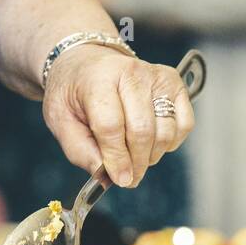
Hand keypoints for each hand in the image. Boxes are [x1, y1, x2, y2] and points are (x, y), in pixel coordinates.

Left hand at [42, 46, 195, 187]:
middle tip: (128, 178)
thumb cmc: (75, 93)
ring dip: (152, 155)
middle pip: (142, 130)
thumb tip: (107, 177)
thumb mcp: (61, 121)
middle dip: (136, 163)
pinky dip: (170, 143)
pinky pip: (184, 124)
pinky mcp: (175, 84)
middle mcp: (132, 73)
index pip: (111, 125)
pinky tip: (152, 143)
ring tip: (136, 158)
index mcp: (98, 79)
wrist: (88, 64)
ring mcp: (157, 77)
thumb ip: (81, 151)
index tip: (120, 179)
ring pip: (165, 132)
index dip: (117, 158)